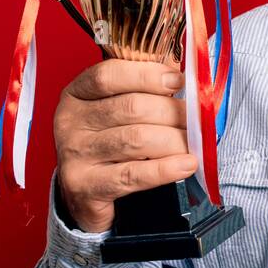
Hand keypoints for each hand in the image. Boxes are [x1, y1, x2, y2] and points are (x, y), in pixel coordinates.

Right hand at [53, 60, 197, 232]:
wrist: (84, 193)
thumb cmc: (107, 143)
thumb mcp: (114, 109)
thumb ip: (142, 89)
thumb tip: (180, 74)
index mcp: (77, 94)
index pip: (108, 75)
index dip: (147, 75)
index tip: (178, 81)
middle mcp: (71, 121)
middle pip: (130, 107)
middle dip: (172, 112)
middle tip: (196, 120)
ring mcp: (75, 155)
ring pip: (136, 140)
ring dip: (175, 140)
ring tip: (194, 143)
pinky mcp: (86, 186)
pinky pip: (134, 175)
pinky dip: (166, 169)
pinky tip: (186, 165)